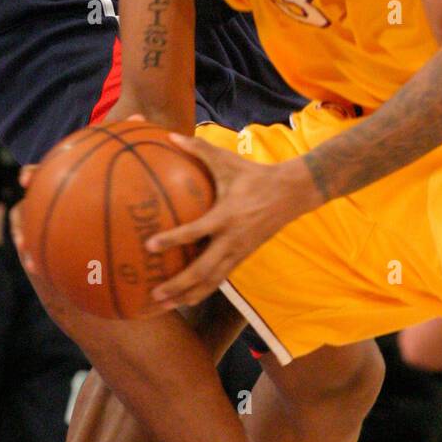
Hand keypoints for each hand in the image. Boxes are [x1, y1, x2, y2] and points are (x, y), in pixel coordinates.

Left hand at [145, 134, 308, 308]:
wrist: (291, 193)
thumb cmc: (254, 174)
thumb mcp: (227, 160)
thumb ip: (198, 148)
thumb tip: (170, 135)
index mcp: (226, 216)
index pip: (195, 232)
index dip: (173, 240)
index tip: (150, 245)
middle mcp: (232, 239)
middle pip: (203, 270)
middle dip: (178, 285)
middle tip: (154, 294)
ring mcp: (239, 252)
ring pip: (212, 281)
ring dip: (188, 295)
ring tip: (164, 306)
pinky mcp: (243, 258)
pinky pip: (220, 279)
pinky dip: (202, 291)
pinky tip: (185, 299)